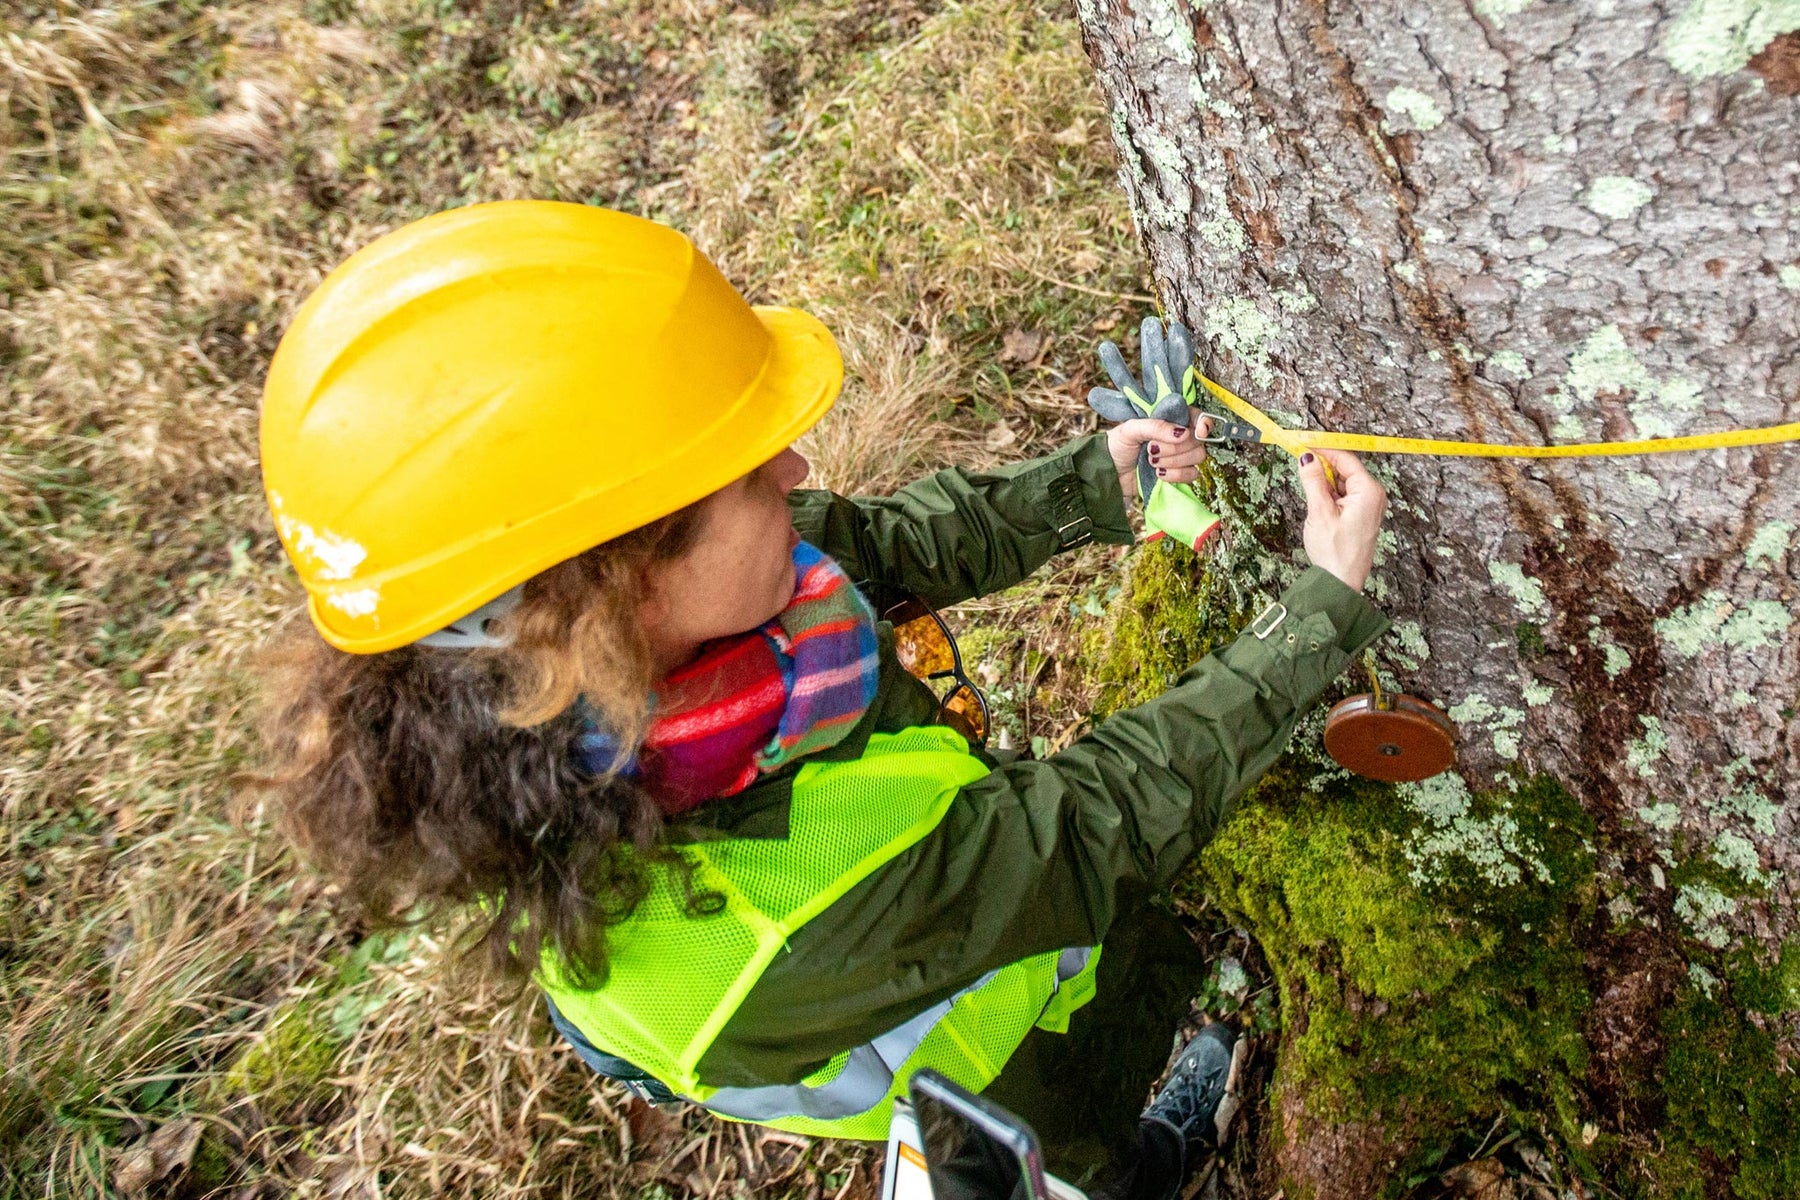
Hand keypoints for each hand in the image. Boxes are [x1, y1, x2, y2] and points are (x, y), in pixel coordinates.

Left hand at [1106, 408, 1212, 500]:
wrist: (1109, 473)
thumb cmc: (1117, 446)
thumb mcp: (1130, 429)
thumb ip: (1156, 426)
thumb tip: (1183, 433)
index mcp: (1170, 420)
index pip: (1197, 417)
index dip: (1204, 423)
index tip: (1198, 431)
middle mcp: (1178, 437)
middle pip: (1198, 440)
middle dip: (1175, 447)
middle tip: (1151, 449)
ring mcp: (1180, 456)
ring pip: (1198, 456)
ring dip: (1174, 460)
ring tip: (1151, 461)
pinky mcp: (1178, 475)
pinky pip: (1192, 474)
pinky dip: (1176, 475)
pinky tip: (1158, 474)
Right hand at [1298, 448, 1385, 591]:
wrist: (1340, 582)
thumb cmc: (1335, 552)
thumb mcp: (1319, 512)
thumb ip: (1313, 481)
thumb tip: (1307, 458)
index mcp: (1368, 491)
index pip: (1345, 459)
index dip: (1323, 450)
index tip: (1304, 445)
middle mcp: (1373, 496)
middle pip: (1344, 470)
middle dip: (1323, 469)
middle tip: (1301, 469)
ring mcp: (1368, 506)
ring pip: (1342, 483)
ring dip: (1324, 485)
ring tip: (1312, 500)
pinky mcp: (1361, 516)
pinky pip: (1344, 496)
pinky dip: (1329, 496)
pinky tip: (1319, 507)